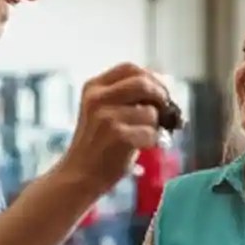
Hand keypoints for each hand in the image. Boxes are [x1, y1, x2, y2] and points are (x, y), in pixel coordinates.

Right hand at [57, 63, 166, 194]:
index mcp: (94, 87)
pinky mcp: (117, 135)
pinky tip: (138, 149)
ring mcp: (106, 116)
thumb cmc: (98, 145)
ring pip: (151, 112)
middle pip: (143, 83)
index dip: (152, 77)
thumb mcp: (103, 111)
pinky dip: (152, 142)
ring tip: (140, 138)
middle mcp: (98, 98)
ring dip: (154, 127)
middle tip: (166, 111)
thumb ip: (126, 98)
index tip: (161, 92)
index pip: (130, 68)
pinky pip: (151, 133)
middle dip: (161, 96)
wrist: (78, 176)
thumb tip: (164, 90)